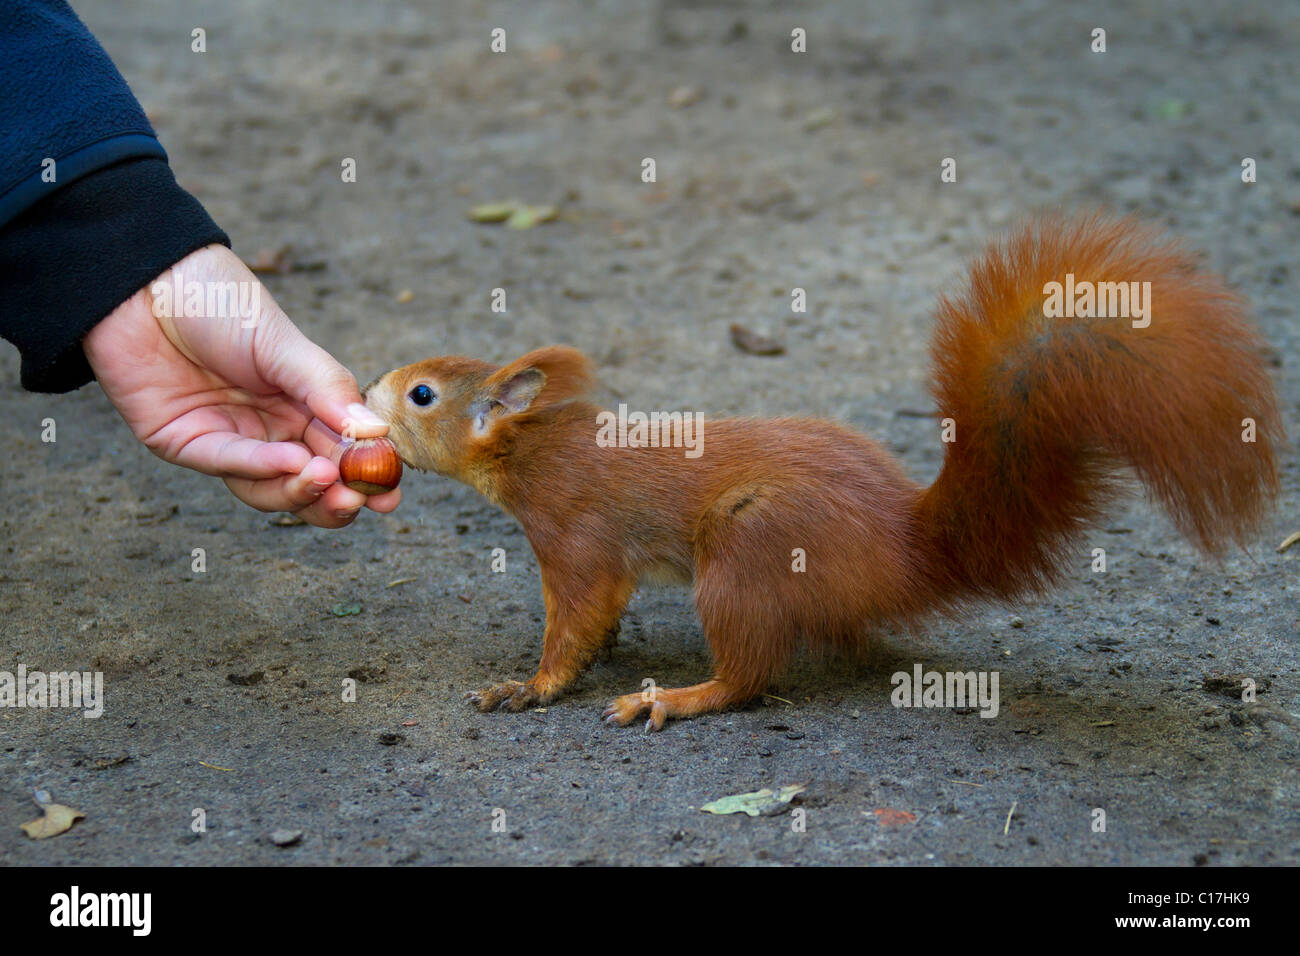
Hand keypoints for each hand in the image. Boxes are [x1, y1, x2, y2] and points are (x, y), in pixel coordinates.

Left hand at [83, 244, 399, 527]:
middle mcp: (267, 428)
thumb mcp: (283, 342)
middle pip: (309, 480)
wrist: (145, 279)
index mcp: (300, 404)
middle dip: (337, 495)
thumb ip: (327, 388)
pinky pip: (229, 464)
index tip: (390, 491)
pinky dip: (263, 467)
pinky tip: (291, 461)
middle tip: (361, 499)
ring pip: (269, 487)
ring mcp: (227, 439)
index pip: (340, 451)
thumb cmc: (219, 300)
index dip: (364, 474)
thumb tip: (377, 432)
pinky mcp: (185, 442)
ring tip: (326, 478)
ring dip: (301, 491)